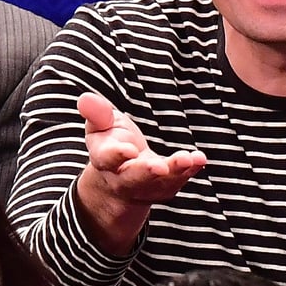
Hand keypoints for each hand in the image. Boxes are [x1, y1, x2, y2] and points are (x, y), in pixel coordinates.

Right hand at [76, 91, 205, 213]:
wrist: (120, 175)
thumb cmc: (111, 142)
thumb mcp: (101, 125)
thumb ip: (97, 113)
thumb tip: (85, 98)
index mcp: (104, 159)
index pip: (108, 159)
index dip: (118, 155)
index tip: (130, 150)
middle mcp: (123, 178)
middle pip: (135, 178)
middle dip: (147, 172)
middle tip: (160, 167)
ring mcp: (146, 187)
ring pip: (161, 182)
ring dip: (177, 171)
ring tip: (190, 158)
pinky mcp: (165, 188)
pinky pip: (178, 181)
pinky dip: (190, 170)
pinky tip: (199, 159)